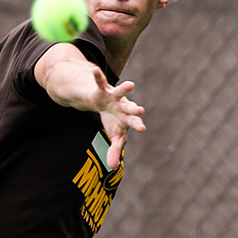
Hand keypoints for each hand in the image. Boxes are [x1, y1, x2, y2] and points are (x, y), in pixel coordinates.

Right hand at [37, 47, 145, 168]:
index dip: (137, 125)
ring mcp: (115, 97)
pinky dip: (98, 76)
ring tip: (132, 84)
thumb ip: (114, 151)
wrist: (104, 104)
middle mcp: (124, 106)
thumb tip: (113, 168)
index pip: (133, 123)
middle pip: (130, 108)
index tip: (142, 129)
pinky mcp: (104, 89)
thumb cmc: (114, 121)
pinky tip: (95, 69)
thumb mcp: (114, 136)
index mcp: (127, 118)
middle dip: (135, 110)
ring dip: (125, 89)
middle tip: (141, 111)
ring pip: (121, 92)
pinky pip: (100, 81)